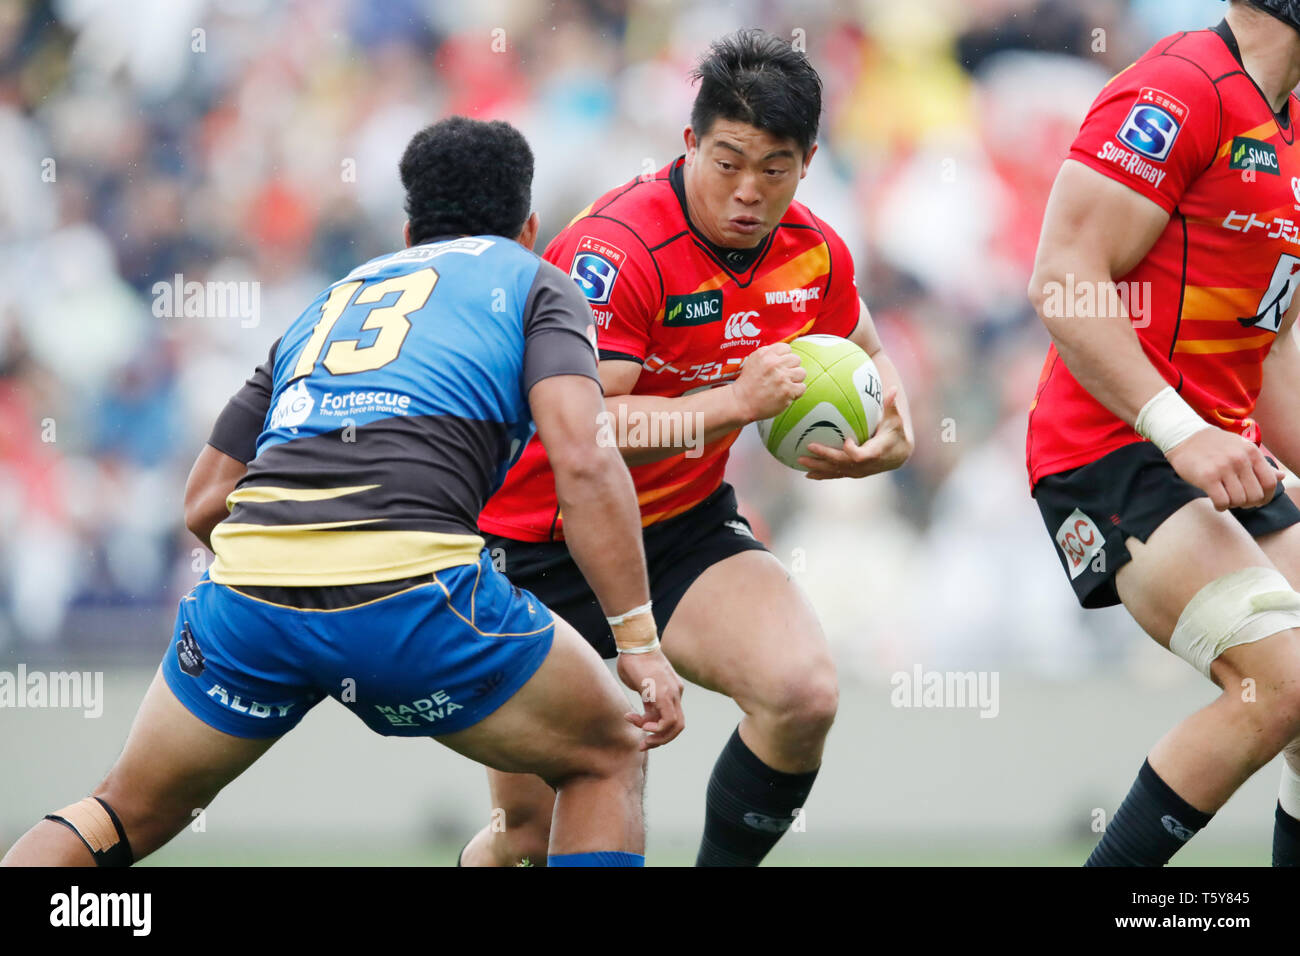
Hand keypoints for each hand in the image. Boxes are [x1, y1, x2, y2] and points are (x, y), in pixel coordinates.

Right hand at [616, 648, 684, 750]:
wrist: (635, 643)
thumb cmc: (634, 660)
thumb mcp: (641, 686)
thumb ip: (647, 702)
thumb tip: (645, 718)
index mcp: (672, 690)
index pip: (670, 717)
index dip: (657, 729)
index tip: (638, 725)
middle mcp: (676, 693)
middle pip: (677, 726)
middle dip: (660, 740)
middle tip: (644, 744)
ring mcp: (673, 693)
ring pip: (675, 726)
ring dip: (658, 738)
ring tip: (642, 737)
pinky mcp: (665, 693)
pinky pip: (669, 721)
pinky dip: (657, 730)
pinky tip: (643, 726)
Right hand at [730, 343, 806, 422]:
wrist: (741, 402)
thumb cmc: (747, 384)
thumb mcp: (753, 361)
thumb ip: (769, 354)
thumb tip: (785, 352)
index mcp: (765, 354)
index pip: (786, 348)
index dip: (784, 357)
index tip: (780, 365)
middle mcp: (774, 364)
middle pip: (796, 359)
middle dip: (791, 368)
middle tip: (782, 376)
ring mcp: (782, 378)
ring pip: (802, 372)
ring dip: (795, 379)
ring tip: (785, 385)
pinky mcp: (788, 391)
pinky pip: (802, 387)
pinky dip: (796, 392)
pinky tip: (786, 393)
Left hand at [799, 387, 913, 479]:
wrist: (898, 455)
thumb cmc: (895, 433)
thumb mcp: (895, 419)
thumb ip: (891, 405)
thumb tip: (893, 388)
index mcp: (875, 452)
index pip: (862, 455)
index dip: (853, 450)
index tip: (846, 440)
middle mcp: (865, 465)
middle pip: (842, 463)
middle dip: (825, 456)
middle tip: (809, 447)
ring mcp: (857, 471)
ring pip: (835, 471)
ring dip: (817, 467)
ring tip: (799, 460)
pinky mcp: (852, 473)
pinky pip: (834, 474)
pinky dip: (821, 474)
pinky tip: (806, 473)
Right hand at [1165, 428, 1282, 510]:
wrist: (1184, 437)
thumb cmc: (1214, 446)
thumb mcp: (1240, 449)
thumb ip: (1260, 464)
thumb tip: (1281, 477)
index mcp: (1251, 452)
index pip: (1269, 483)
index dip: (1266, 497)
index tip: (1256, 501)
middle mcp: (1239, 459)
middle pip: (1255, 495)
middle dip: (1247, 503)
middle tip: (1238, 501)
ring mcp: (1223, 468)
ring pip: (1239, 500)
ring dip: (1233, 505)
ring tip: (1226, 499)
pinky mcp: (1207, 477)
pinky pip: (1222, 502)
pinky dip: (1221, 507)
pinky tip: (1217, 503)